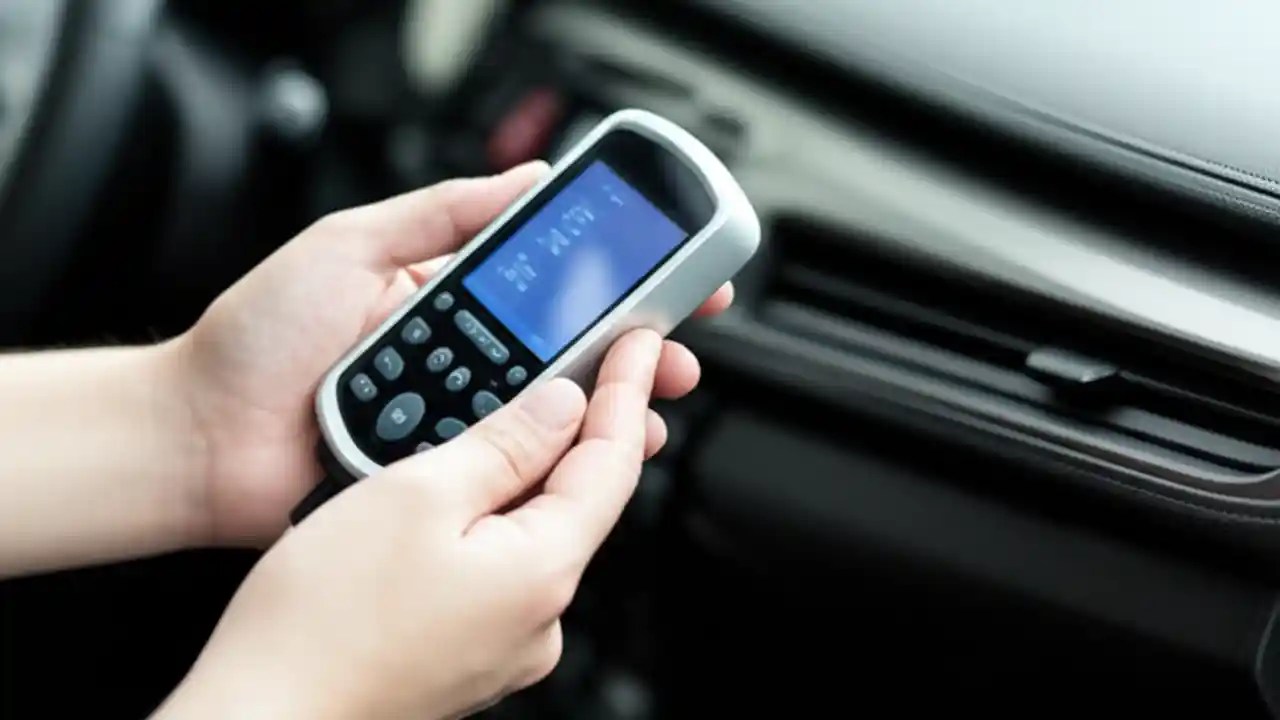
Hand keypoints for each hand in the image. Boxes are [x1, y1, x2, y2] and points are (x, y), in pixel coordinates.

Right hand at [154, 330, 663, 719]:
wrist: (261, 715)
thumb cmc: (320, 621)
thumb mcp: (416, 494)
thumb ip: (503, 445)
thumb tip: (563, 405)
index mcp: (543, 572)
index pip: (614, 460)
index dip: (628, 389)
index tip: (641, 342)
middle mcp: (539, 618)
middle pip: (582, 497)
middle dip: (585, 427)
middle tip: (589, 361)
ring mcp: (505, 644)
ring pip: (537, 531)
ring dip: (531, 470)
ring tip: (515, 413)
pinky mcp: (466, 654)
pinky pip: (500, 566)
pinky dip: (493, 518)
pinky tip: (462, 490)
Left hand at [174, 161, 732, 545]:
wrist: (198, 438)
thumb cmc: (256, 339)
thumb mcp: (348, 245)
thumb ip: (437, 212)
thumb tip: (525, 179)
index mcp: (447, 297)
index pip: (549, 282)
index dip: (615, 276)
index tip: (670, 271)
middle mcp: (461, 358)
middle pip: (567, 352)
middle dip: (635, 346)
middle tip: (679, 343)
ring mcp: (456, 420)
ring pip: (551, 414)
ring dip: (612, 407)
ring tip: (653, 400)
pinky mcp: (443, 474)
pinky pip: (513, 466)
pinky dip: (560, 462)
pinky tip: (594, 453)